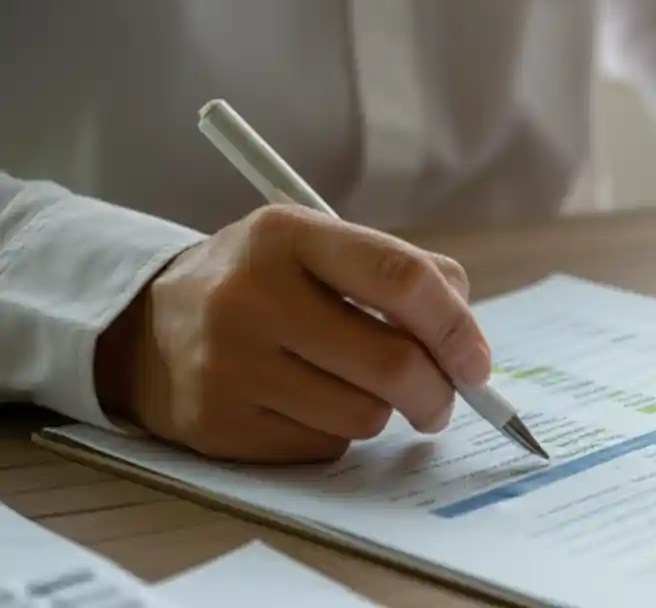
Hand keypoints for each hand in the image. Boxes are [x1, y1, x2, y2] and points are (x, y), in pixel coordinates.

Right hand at [94, 205, 488, 462]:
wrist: (150, 330)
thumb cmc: (265, 285)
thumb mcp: (318, 248)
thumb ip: (400, 277)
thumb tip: (469, 345)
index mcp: (287, 235)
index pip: (400, 278)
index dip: (456, 325)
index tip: (479, 362)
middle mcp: (251, 296)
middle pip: (392, 362)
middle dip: (439, 390)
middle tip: (445, 398)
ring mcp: (229, 364)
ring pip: (365, 414)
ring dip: (382, 410)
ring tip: (356, 387)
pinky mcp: (219, 425)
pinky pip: (324, 445)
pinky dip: (336, 431)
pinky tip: (306, 403)